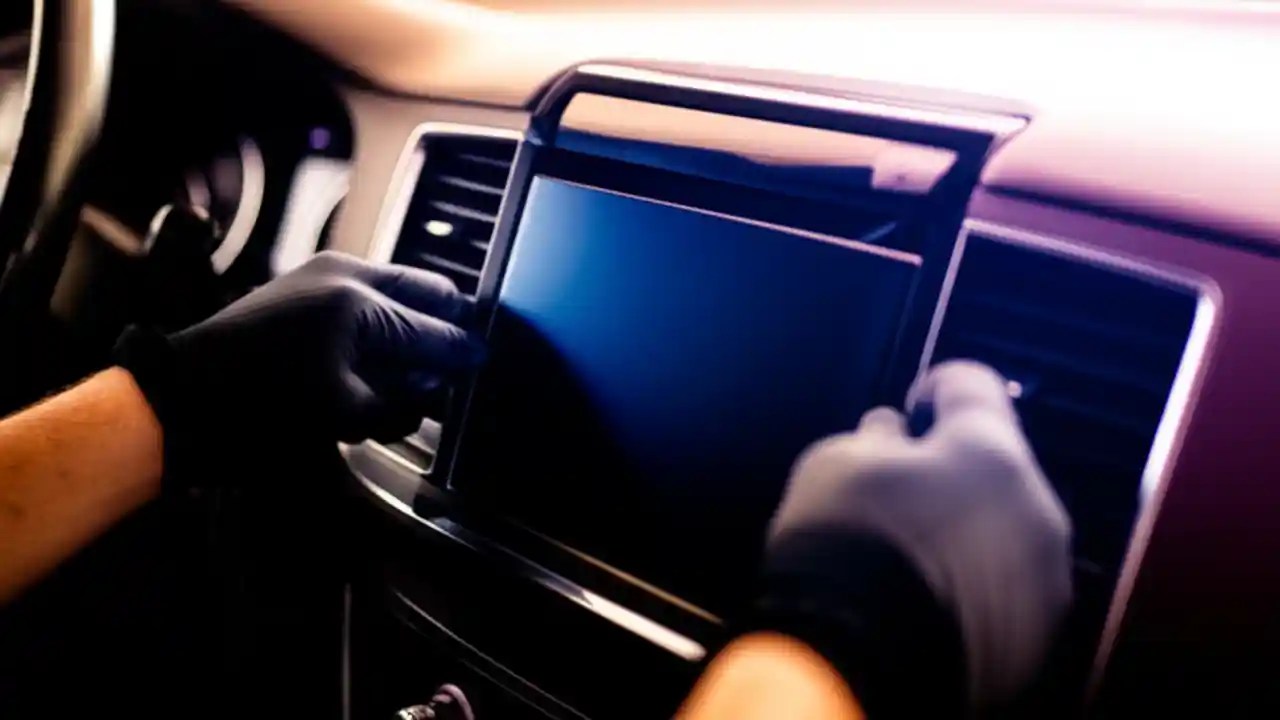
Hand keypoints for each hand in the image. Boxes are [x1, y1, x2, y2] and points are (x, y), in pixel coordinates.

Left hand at [116, 251, 483, 468]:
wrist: (177, 402)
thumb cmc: (257, 409)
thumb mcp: (344, 413)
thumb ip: (402, 399)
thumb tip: (436, 386)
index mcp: (357, 299)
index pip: (434, 326)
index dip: (464, 350)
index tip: (485, 361)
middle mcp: (342, 277)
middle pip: (422, 290)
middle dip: (446, 324)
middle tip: (463, 356)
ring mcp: (316, 280)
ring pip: (393, 294)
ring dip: (412, 329)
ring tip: (417, 374)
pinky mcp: (296, 295)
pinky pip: (361, 303)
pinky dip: (379, 330)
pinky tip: (376, 369)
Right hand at [762, 361, 1071, 712]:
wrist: (859, 658)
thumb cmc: (848, 540)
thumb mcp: (836, 463)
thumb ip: (876, 439)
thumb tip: (891, 435)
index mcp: (992, 452)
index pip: (975, 386)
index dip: (939, 385)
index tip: (915, 402)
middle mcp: (1038, 511)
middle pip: (1001, 469)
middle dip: (958, 471)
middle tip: (904, 487)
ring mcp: (1043, 582)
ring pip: (1010, 534)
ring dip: (971, 530)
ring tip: (914, 551)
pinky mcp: (1034, 641)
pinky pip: (1005, 594)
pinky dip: (973, 586)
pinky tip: (926, 595)